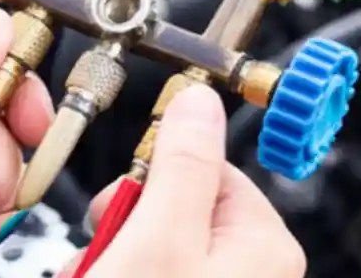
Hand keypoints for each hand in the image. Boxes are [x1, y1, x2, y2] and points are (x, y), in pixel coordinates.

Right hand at [63, 84, 305, 277]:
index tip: (116, 203)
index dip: (152, 179)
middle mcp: (255, 269)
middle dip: (126, 229)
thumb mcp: (159, 240)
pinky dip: (123, 276)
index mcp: (264, 242)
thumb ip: (181, 165)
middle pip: (176, 209)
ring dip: (115, 259)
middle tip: (100, 258)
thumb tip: (198, 100)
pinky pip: (154, 275)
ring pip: (156, 249)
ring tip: (96, 276)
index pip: (206, 168)